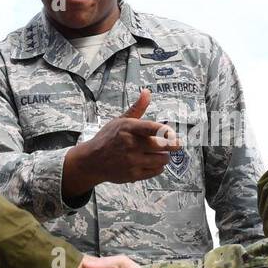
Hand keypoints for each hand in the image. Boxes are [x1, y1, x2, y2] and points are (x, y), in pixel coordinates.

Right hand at [61, 89, 181, 197]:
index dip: (164, 131)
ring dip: (164, 156)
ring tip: (159, 153)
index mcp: (128, 128)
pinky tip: (153, 162)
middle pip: (161, 146)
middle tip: (176, 144)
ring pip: (162, 159)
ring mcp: (132, 161)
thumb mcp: (120, 121)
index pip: (150, 128)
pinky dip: (159, 167)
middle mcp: (130, 144)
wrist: (92, 161)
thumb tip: (147, 92)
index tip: (173, 133)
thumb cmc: (108, 138)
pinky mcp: (133, 174)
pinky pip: (156, 171)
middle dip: (172, 145)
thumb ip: (137, 108)